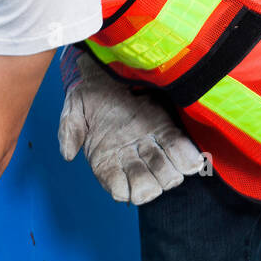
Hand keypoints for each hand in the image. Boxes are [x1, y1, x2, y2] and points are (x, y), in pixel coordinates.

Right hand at [58, 46, 203, 204]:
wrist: (107, 69)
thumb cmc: (88, 93)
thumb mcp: (73, 110)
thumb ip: (69, 132)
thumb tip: (68, 155)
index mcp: (105, 160)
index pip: (119, 190)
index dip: (126, 190)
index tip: (127, 177)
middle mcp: (129, 158)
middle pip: (147, 187)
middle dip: (151, 184)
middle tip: (150, 166)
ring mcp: (150, 146)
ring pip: (167, 176)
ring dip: (171, 174)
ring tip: (169, 161)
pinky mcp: (166, 129)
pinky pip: (181, 151)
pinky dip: (189, 160)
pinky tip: (193, 161)